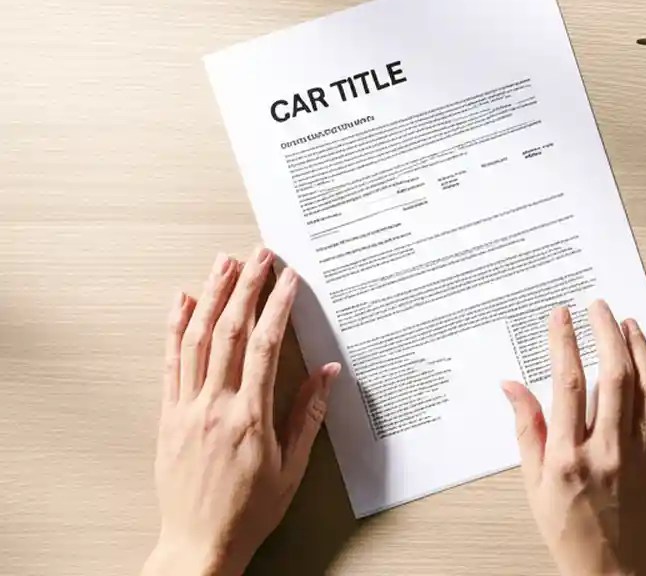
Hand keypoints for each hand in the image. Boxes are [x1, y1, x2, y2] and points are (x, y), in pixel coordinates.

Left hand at [142, 248, 340, 575]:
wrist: (198, 544)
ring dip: (210, 295)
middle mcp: (213, 407)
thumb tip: (326, 374)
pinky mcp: (167, 417)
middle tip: (259, 255)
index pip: (265, 346)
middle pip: (229, 331)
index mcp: (249, 418)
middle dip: (245, 287)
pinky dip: (174, 328)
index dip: (277, 306)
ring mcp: (186, 409)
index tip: (289, 279)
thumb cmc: (248, 511)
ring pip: (196, 339)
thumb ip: (306, 415)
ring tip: (223, 263)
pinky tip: (181, 302)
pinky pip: (170, 363)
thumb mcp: (292, 468)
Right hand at [502, 301, 645, 575]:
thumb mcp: (534, 484)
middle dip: (606, 332)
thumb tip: (512, 385)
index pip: (568, 383)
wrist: (613, 573)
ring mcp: (643, 456)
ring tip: (628, 323)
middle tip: (598, 308)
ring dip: (640, 347)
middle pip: (614, 375)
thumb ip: (526, 429)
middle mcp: (609, 452)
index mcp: (569, 457)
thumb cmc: (570, 532)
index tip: (561, 317)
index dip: (565, 341)